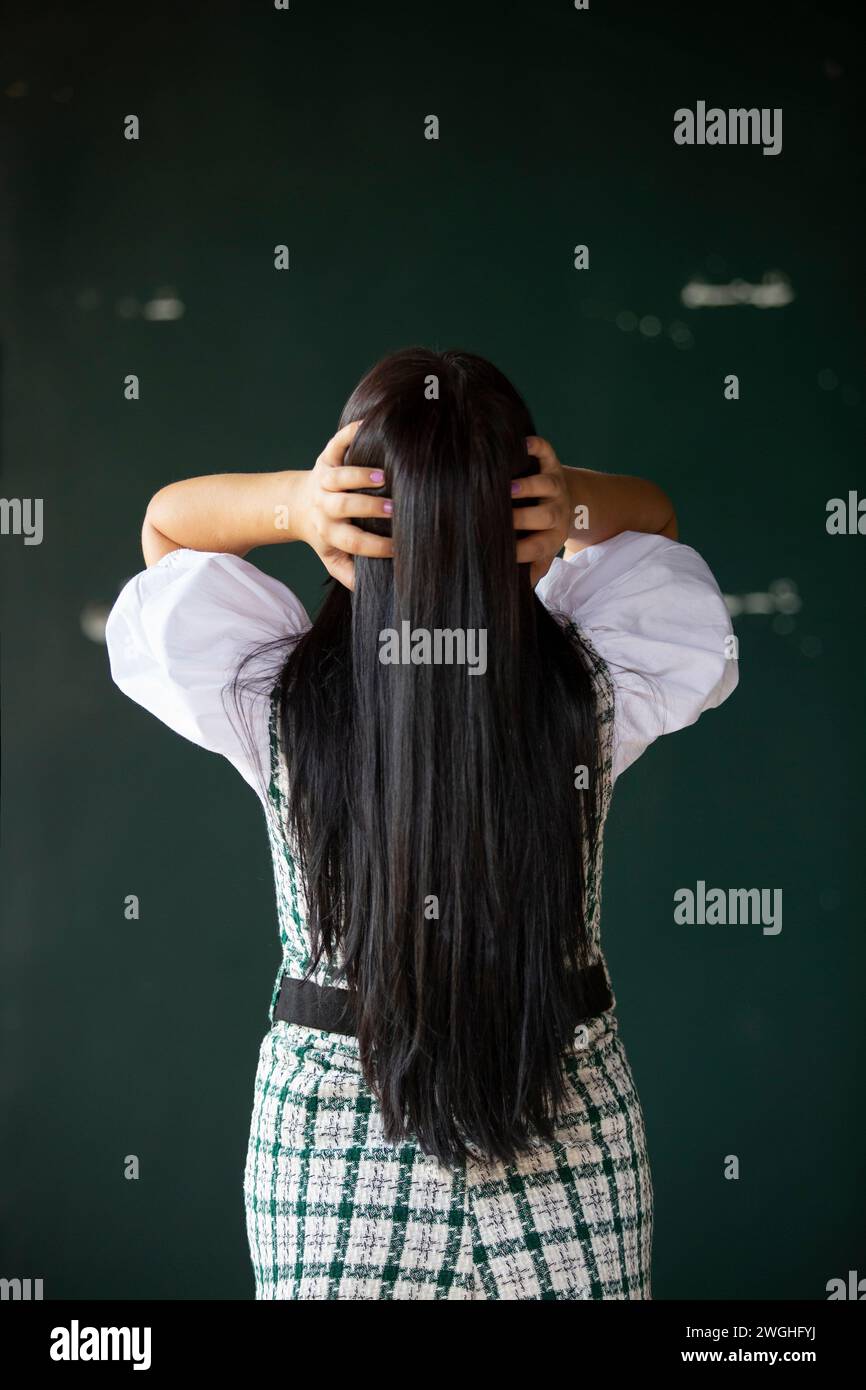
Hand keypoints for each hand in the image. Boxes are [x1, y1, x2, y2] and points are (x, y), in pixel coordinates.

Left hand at [299, 421, 393, 588]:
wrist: (294, 505)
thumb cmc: (324, 532)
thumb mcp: (331, 556)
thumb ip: (348, 573)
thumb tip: (370, 593)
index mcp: (328, 530)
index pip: (352, 541)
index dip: (374, 546)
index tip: (396, 548)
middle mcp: (324, 504)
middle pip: (342, 507)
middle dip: (367, 507)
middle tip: (393, 509)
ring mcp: (323, 479)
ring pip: (338, 476)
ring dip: (359, 476)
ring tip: (383, 477)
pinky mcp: (325, 457)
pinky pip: (336, 444)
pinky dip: (350, 434)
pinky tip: (368, 428)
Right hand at [511, 437, 572, 584]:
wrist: (572, 502)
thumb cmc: (543, 533)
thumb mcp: (541, 554)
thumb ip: (531, 570)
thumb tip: (514, 595)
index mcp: (552, 536)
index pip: (537, 546)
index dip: (522, 551)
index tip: (503, 554)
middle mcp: (556, 511)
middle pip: (546, 515)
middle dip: (525, 517)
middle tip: (504, 517)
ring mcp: (555, 486)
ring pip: (547, 484)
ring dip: (530, 485)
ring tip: (509, 486)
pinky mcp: (551, 463)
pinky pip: (547, 453)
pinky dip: (537, 447)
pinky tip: (523, 444)